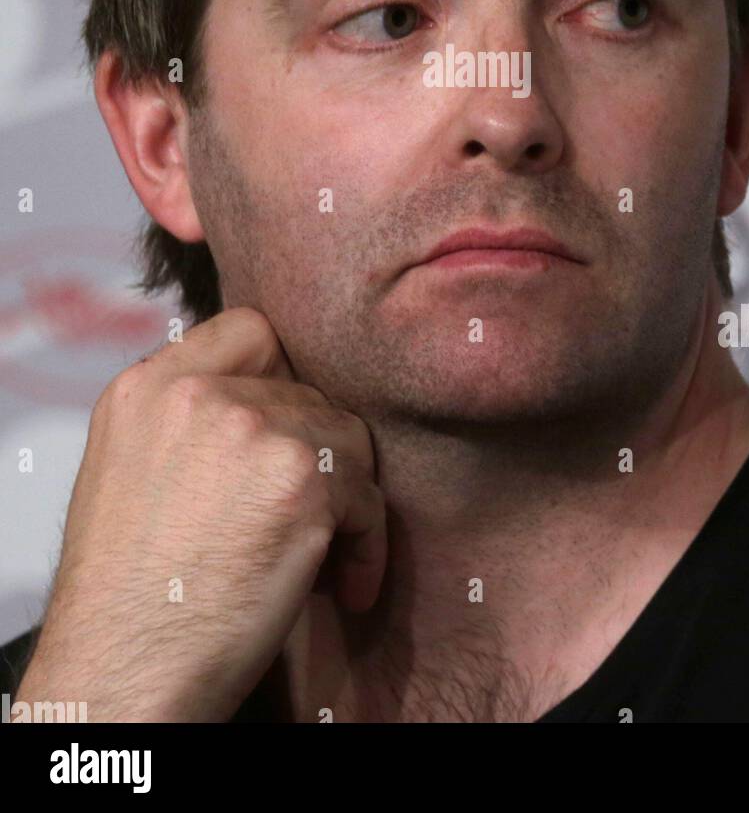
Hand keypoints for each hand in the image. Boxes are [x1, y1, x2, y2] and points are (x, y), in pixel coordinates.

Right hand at [14, 307, 386, 721]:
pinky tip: (340, 588)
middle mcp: (197, 394)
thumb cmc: (131, 595)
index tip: (282, 438)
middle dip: (314, 459)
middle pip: (307, 394)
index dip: (282, 379)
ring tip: (320, 558)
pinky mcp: (301, 481)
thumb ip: (190, 418)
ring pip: (345, 440)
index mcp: (147, 387)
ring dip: (343, 500)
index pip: (251, 330)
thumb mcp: (129, 470)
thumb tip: (278, 397)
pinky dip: (365, 546)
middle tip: (303, 521)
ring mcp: (251, 430)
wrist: (124, 674)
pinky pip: (368, 497)